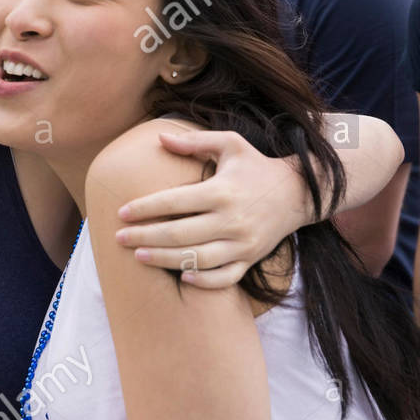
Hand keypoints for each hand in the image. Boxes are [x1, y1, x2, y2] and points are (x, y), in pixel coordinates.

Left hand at [114, 129, 306, 288]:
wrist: (299, 192)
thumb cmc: (256, 166)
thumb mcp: (230, 144)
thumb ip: (194, 142)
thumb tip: (159, 138)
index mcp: (222, 190)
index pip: (175, 201)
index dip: (145, 208)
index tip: (121, 212)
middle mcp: (232, 219)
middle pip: (180, 234)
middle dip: (146, 237)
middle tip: (120, 238)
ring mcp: (243, 243)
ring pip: (198, 259)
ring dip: (165, 260)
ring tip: (139, 256)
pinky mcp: (251, 259)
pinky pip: (226, 277)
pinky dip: (204, 280)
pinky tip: (182, 276)